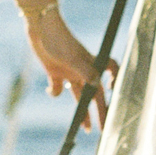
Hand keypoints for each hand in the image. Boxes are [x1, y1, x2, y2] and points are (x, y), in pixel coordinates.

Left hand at [26, 7, 115, 128]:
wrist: (39, 26)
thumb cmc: (58, 38)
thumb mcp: (72, 56)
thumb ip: (85, 70)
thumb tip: (98, 85)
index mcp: (90, 64)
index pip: (110, 73)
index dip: (116, 82)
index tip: (115, 96)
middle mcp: (82, 69)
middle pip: (94, 93)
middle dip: (100, 110)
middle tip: (103, 128)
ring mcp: (68, 70)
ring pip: (78, 94)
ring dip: (82, 110)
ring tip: (85, 127)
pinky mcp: (54, 71)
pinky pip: (57, 86)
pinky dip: (54, 92)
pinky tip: (51, 92)